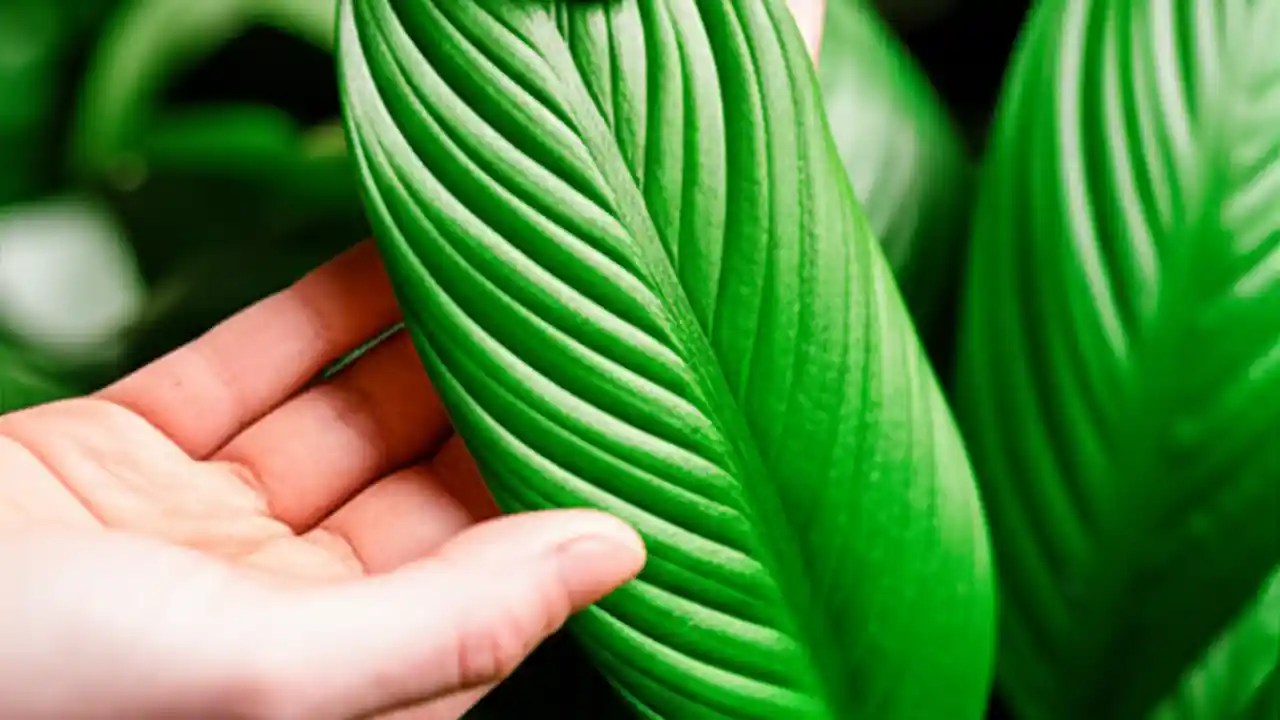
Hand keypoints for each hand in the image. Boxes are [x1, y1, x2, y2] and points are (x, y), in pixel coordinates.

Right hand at [0, 242, 644, 718]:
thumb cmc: (29, 694)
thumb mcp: (264, 673)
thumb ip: (452, 622)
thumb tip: (618, 554)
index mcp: (336, 688)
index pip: (487, 587)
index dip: (556, 498)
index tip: (628, 408)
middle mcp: (281, 617)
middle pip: (420, 495)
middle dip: (489, 404)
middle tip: (578, 312)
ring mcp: (201, 536)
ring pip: (339, 421)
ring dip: (413, 344)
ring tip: (503, 267)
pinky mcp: (126, 461)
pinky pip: (245, 372)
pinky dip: (312, 312)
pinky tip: (385, 258)